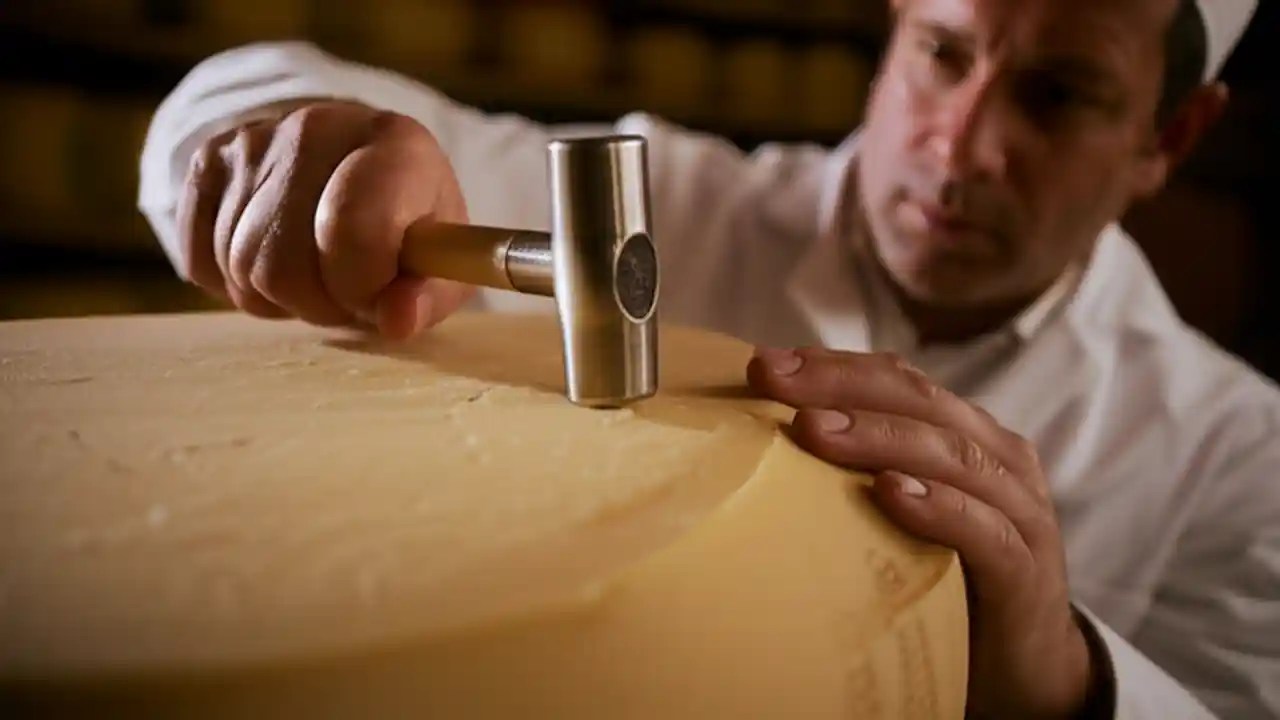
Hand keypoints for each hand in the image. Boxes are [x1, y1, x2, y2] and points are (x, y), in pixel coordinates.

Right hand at [176, 100, 473, 338]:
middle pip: (282, 263)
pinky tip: (275, 262)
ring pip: (239, 266)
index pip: (352, 229)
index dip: (360, 286)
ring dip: (277, 298)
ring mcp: (255, 139)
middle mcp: (319, 127)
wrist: (356, 168)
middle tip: (346, 293)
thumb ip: (428, 296)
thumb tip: (398, 320)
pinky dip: (234, 284)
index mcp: (395, 144)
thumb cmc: (406, 227)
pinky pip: (200, 260)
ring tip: (316, 275)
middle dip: (317, 302)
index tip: (376, 295)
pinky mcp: (207, 160)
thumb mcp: (439, 263)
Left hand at [748, 347, 1096, 718]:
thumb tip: (750, 453)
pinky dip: (938, 506)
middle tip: (773, 380)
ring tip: (815, 429)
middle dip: (840, 385)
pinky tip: (891, 493)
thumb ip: (851, 478)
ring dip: (878, 436)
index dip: (831, 365)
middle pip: (918, 401)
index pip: (895, 380)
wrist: (1027, 666)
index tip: (763, 363)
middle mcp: (995, 458)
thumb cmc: (947, 578)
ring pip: (951, 454)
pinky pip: (984, 529)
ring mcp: (1018, 510)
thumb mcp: (896, 516)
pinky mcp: (1026, 571)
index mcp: (961, 434)